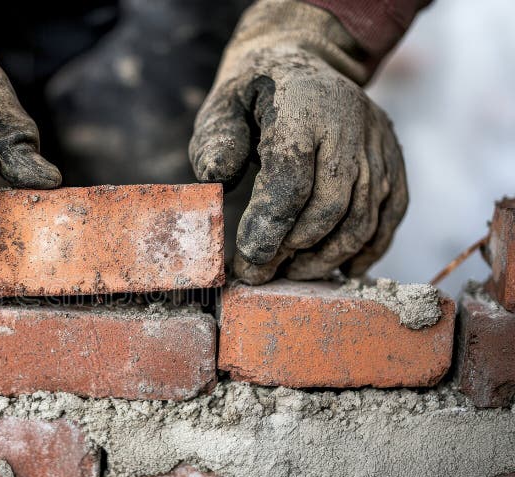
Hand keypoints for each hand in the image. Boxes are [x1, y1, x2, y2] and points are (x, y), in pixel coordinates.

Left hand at [189, 0, 407, 283]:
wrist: (303, 67)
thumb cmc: (253, 97)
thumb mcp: (222, 105)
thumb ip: (216, 141)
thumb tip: (217, 178)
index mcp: (303, 104)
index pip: (291, 177)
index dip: (270, 224)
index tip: (247, 257)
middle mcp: (350, 123)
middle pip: (331, 205)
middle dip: (294, 250)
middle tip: (261, 275)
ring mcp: (378, 143)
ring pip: (363, 217)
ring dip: (326, 258)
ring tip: (291, 274)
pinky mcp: (394, 160)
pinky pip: (391, 215)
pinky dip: (368, 250)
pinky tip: (339, 270)